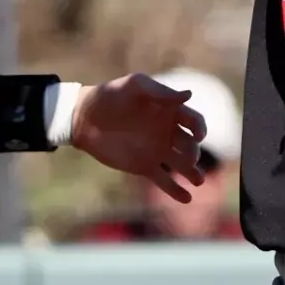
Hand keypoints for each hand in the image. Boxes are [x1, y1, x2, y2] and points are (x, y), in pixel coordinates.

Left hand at [73, 73, 206, 199]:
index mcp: (169, 112)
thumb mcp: (134, 85)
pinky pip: (165, 181)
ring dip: (193, 173)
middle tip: (188, 159)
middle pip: (191, 145)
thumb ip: (160, 92)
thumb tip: (189, 94)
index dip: (200, 128)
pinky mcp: (145, 167)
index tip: (198, 135)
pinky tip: (186, 198)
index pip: (194, 121)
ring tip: (197, 180)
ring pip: (182, 165)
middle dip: (194, 153)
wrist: (84, 118)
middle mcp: (167, 132)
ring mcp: (157, 151)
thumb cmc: (109, 95)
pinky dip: (176, 191)